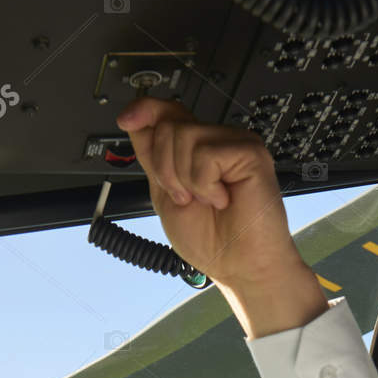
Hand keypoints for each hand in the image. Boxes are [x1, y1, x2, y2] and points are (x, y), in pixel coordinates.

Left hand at [114, 97, 328, 337]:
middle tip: (187, 197)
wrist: (239, 266)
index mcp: (197, 148)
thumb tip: (134, 119)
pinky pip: (206, 154)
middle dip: (166, 168)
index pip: (167, 112)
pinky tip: (223, 199)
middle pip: (169, 125)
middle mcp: (217, 140)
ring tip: (206, 200)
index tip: (126, 120)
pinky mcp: (250, 152)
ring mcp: (235, 143)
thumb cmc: (211, 240)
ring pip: (185, 136)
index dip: (145, 111)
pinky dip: (205, 185)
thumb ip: (152, 156)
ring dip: (185, 179)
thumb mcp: (164, 194)